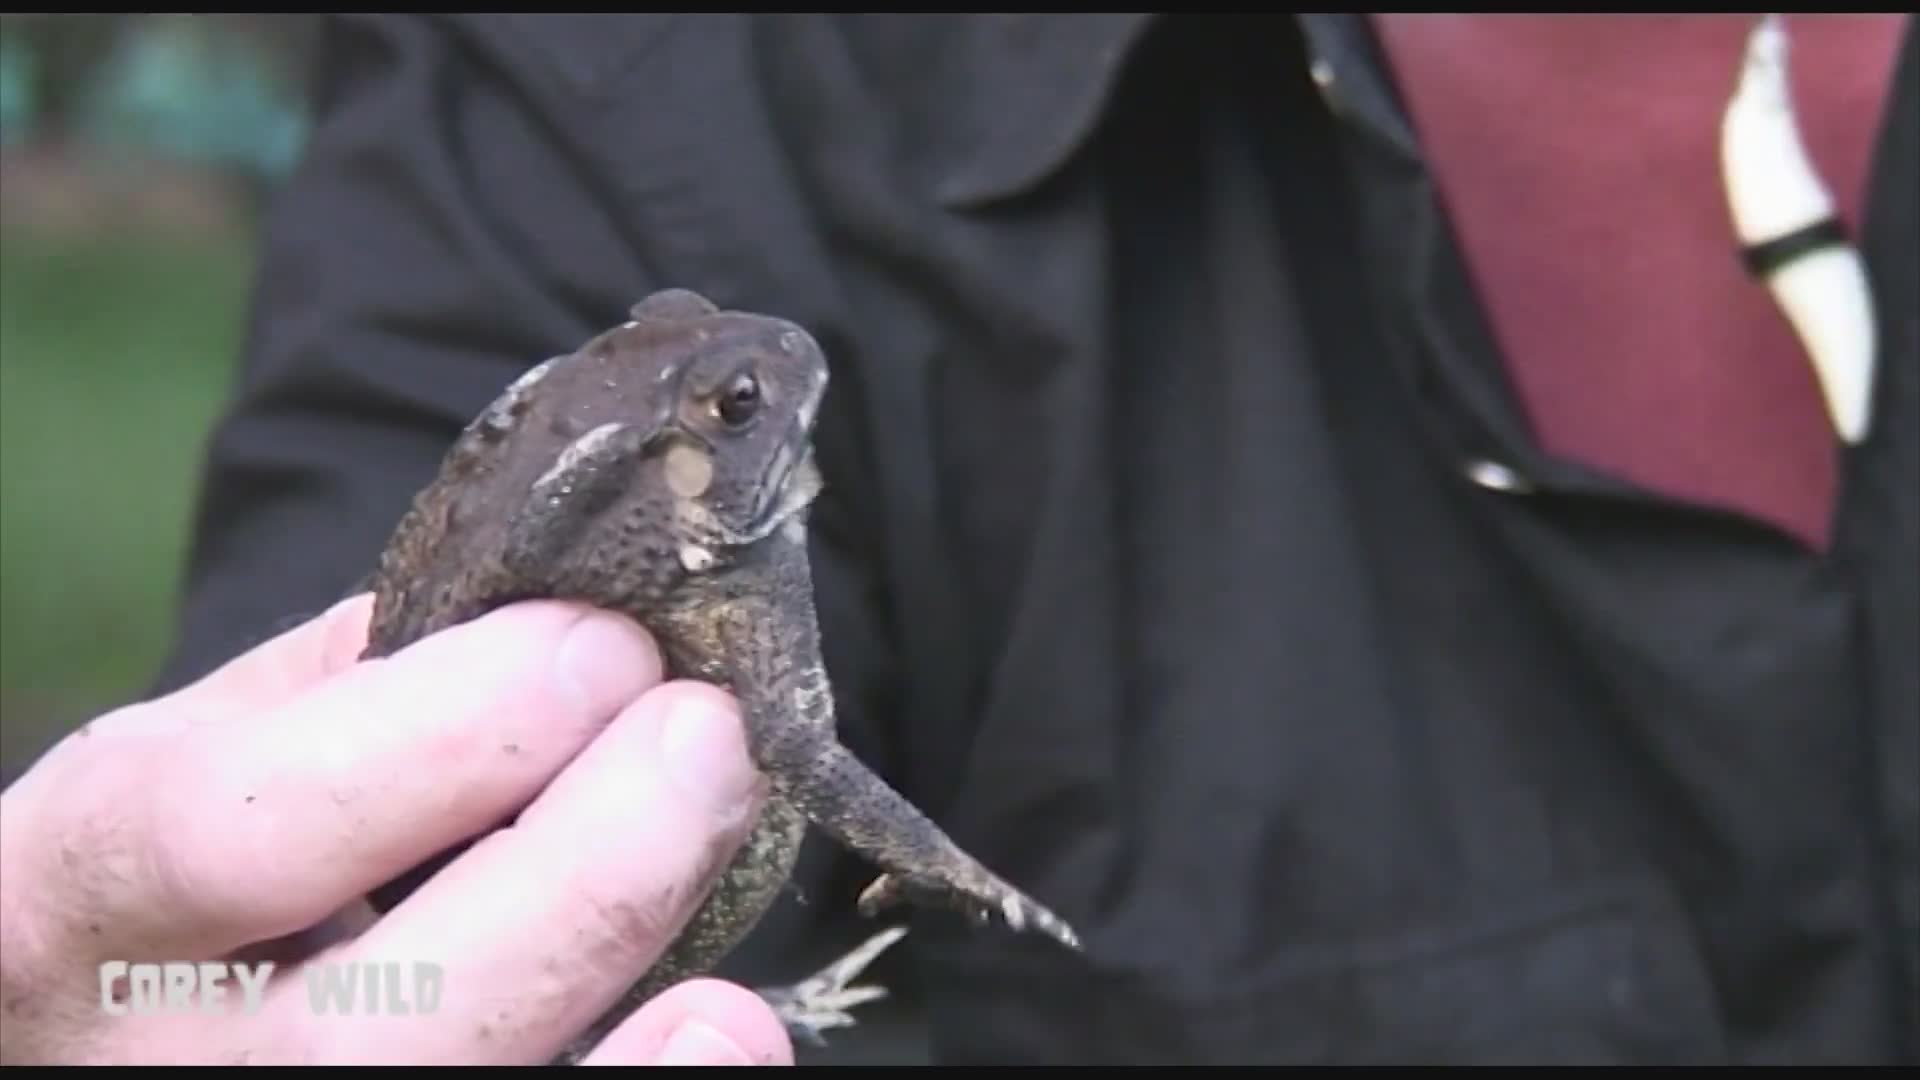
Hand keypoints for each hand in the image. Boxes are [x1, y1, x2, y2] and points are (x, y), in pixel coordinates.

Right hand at [0, 594, 791, 1064]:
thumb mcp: (190, 755)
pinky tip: (724, 1019)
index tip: (603, 647)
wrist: (94, 1031)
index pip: (243, 831)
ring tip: (721, 836)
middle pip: (386, 1014)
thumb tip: (553, 619)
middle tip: (703, 733)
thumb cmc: (160, 878)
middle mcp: (164, 1073)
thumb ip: (341, 688)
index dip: (451, 733)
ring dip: (628, 968)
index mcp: (77, 907)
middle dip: (586, 856)